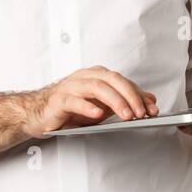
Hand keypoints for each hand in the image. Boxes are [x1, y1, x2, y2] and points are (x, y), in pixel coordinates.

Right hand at [22, 65, 157, 138]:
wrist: (39, 113)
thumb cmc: (70, 108)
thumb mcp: (102, 105)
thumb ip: (124, 101)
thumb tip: (149, 100)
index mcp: (96, 75)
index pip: (122, 81)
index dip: (139, 94)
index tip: (152, 108)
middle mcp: (85, 77)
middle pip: (112, 79)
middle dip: (130, 96)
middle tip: (141, 113)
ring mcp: (71, 87)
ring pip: (96, 87)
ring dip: (115, 101)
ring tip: (126, 115)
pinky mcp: (59, 100)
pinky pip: (75, 101)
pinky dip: (88, 107)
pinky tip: (98, 114)